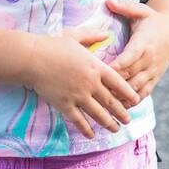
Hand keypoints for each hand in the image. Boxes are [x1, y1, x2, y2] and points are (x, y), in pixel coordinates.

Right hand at [25, 26, 139, 138]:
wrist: (32, 58)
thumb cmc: (53, 45)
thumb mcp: (76, 35)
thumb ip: (92, 35)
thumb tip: (106, 34)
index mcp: (95, 67)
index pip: (118, 82)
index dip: (128, 93)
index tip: (136, 100)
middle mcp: (90, 83)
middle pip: (111, 101)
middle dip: (121, 112)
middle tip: (128, 120)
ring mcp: (77, 95)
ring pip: (98, 113)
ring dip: (108, 123)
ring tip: (116, 129)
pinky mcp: (64, 104)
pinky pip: (78, 120)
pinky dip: (86, 128)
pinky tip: (92, 134)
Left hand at [106, 0, 168, 101]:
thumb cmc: (152, 20)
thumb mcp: (141, 11)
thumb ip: (124, 7)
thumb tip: (107, 1)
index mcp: (143, 43)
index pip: (130, 57)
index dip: (117, 66)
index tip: (103, 71)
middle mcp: (148, 60)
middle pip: (129, 76)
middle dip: (113, 84)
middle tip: (94, 90)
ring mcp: (152, 71)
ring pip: (136, 88)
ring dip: (121, 96)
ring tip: (103, 103)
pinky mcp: (154, 78)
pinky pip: (144, 93)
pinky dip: (132, 101)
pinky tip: (119, 108)